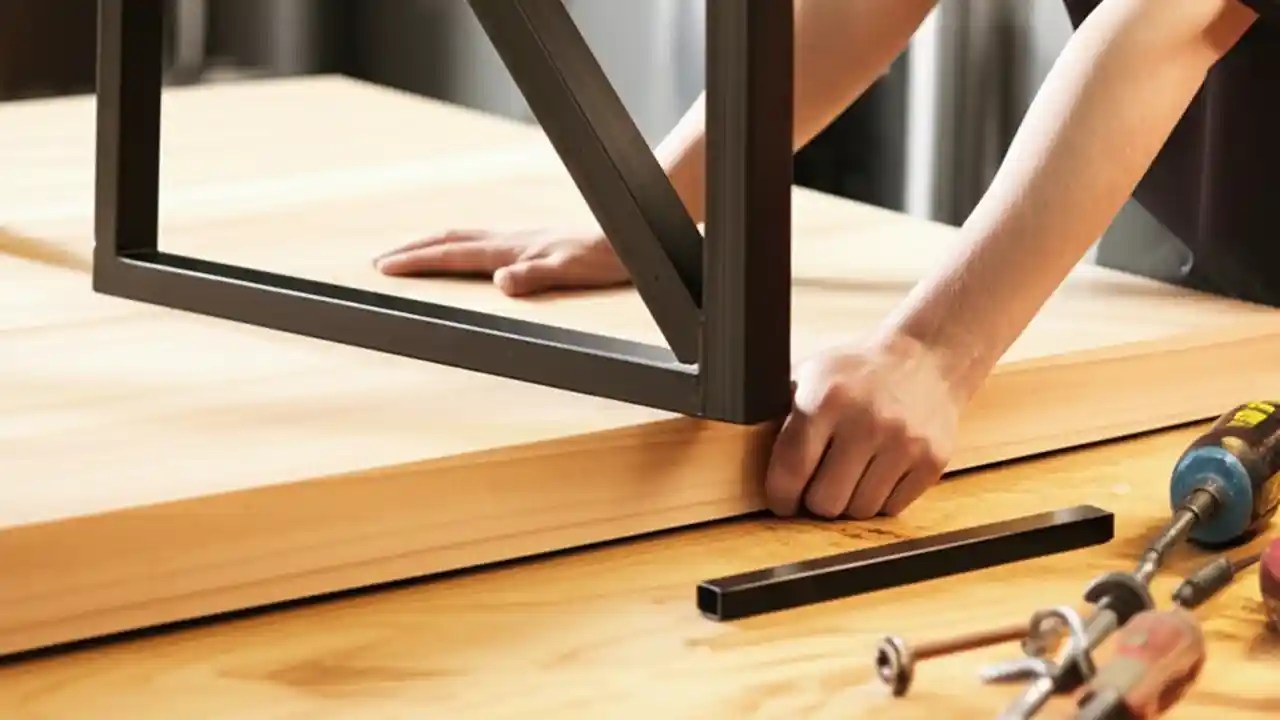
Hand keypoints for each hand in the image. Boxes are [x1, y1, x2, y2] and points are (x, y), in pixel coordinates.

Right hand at [374, 228, 628, 296]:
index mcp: (512, 249)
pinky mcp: (532, 242)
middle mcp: (511, 240)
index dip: (417, 261)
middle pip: (450, 239)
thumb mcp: (572, 272)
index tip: (384, 267)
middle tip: (380, 260)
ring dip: (433, 244)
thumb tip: (500, 283)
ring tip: (410, 252)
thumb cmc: (606, 258)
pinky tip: (464, 254)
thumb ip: (536, 277)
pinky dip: (458, 245)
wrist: (633, 234)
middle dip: (413, 249)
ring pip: (464, 236)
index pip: (454, 254)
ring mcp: (521, 238)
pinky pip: (482, 241)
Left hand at [765, 332, 964, 519]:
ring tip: (850, 474)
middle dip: (815, 500)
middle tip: (818, 485)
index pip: (790, 471)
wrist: (927, 357)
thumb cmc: (856, 372)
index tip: (782, 500)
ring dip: (849, 501)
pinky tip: (877, 472)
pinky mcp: (931, 459)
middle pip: (825, 502)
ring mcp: (902, 442)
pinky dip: (880, 499)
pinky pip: (892, 508)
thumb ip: (781, 416)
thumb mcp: (810, 377)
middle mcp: (865, 421)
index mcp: (824, 398)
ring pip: (859, 510)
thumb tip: (737, 457)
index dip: (780, 497)